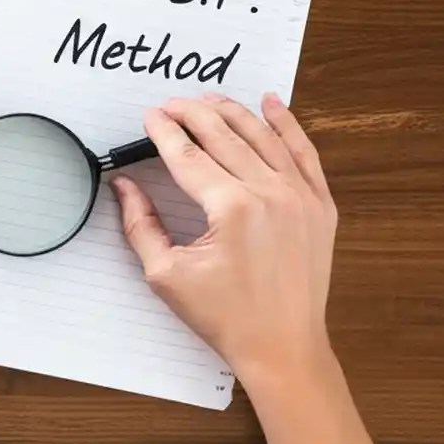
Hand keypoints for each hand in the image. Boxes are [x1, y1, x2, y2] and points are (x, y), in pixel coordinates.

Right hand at [110, 93, 337, 381]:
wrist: (282, 346)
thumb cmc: (225, 317)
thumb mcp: (166, 274)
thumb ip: (140, 224)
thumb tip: (124, 187)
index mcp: (230, 208)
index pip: (187, 155)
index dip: (164, 132)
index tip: (149, 116)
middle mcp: (269, 193)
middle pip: (223, 136)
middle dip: (192, 113)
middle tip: (171, 104)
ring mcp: (300, 196)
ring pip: (262, 135)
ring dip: (232, 112)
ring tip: (208, 98)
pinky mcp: (319, 205)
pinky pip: (303, 152)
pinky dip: (287, 124)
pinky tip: (272, 104)